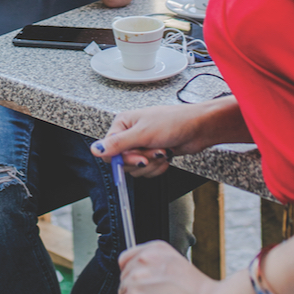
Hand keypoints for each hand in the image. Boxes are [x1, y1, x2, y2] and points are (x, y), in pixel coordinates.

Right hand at [90, 104, 218, 177]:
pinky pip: (148, 171)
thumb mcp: (143, 133)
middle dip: (143, 160)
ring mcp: (142, 146)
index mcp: (122, 124)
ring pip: (137, 169)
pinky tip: (166, 156)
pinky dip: (159, 167)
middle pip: (123, 162)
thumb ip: (118, 144)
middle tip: (155, 151)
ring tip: (163, 150)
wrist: (198, 128)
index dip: (124, 159)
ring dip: (152, 163)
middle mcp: (130, 135)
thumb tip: (95, 150)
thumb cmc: (173, 122)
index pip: (110, 150)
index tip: (138, 159)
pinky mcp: (152, 155)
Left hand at [118, 241, 221, 293]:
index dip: (134, 275)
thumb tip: (138, 277)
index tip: (147, 285)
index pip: (125, 259)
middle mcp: (144, 259)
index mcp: (155, 248)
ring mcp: (138, 278)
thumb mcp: (176, 265)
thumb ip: (155, 266)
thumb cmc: (200, 293)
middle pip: (124, 278)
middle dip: (137, 290)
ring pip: (124, 293)